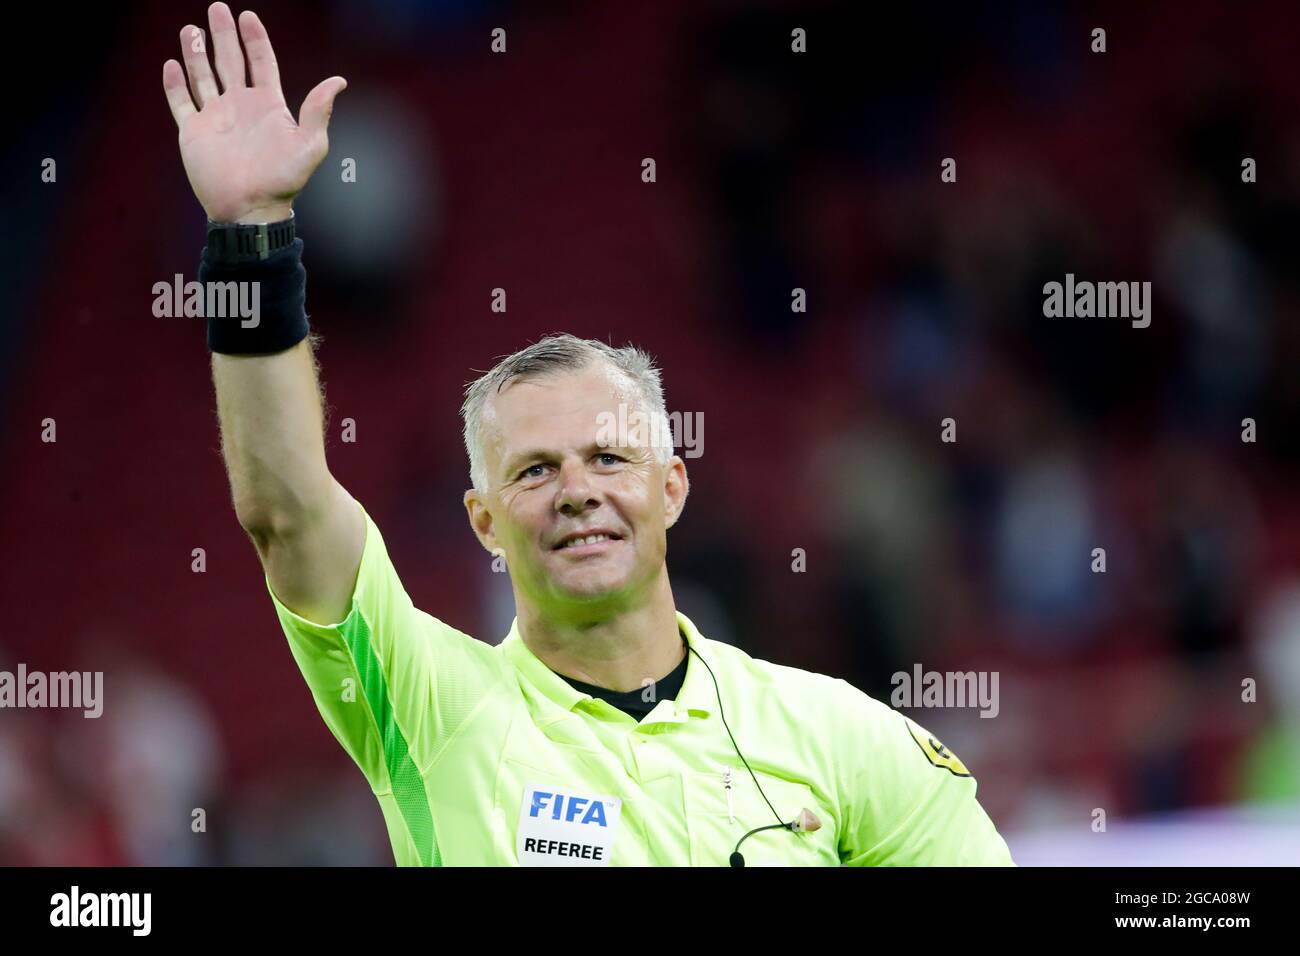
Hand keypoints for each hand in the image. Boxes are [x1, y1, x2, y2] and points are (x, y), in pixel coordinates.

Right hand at [162, 2, 345, 223]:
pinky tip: (172, 64)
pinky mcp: (194, 132)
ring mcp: (216, 117)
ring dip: (196, 52)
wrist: (251, 208)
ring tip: (191, 30)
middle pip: (230, 60)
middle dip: (223, 34)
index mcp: (267, 105)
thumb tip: (339, 80)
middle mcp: (240, 106)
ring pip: (203, 76)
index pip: (261, 62)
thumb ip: (318, 110)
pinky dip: (175, 84)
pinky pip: (181, 102)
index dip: (255, 38)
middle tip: (216, 7)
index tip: (248, 15)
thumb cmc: (283, 180)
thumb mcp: (310, 145)